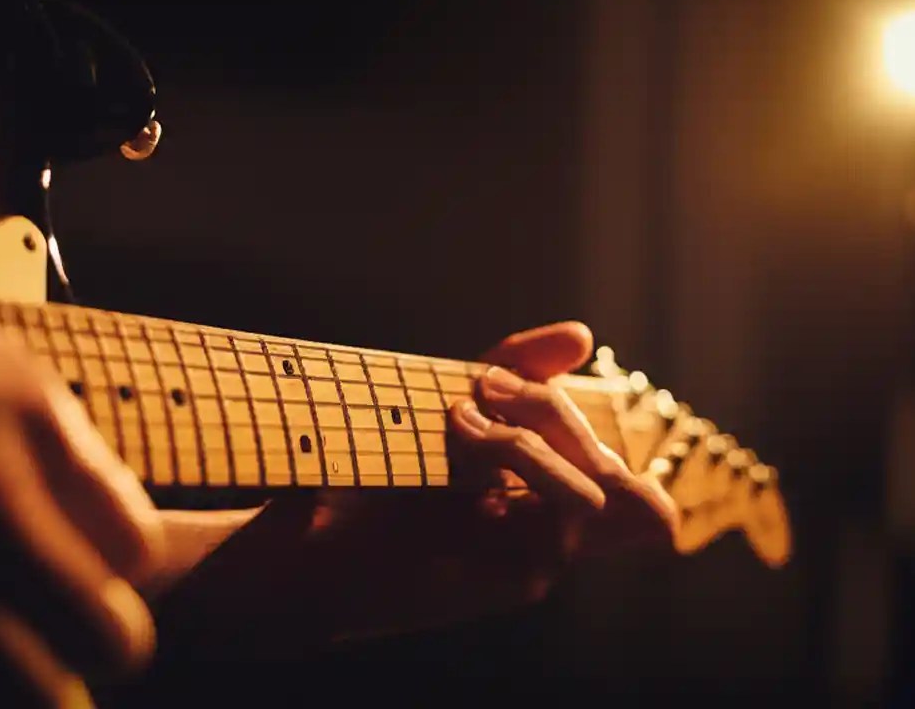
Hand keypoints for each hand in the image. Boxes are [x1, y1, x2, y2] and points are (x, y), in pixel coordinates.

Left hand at [151, 323, 677, 653]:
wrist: (300, 549)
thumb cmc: (367, 482)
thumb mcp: (443, 410)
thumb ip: (511, 372)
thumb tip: (582, 333)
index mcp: (537, 496)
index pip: (614, 462)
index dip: (588, 413)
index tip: (511, 377)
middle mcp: (546, 533)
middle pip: (609, 467)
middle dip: (550, 405)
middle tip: (481, 384)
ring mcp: (536, 561)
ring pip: (595, 493)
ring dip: (533, 437)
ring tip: (463, 417)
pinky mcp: (517, 581)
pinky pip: (561, 518)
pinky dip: (518, 465)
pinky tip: (460, 445)